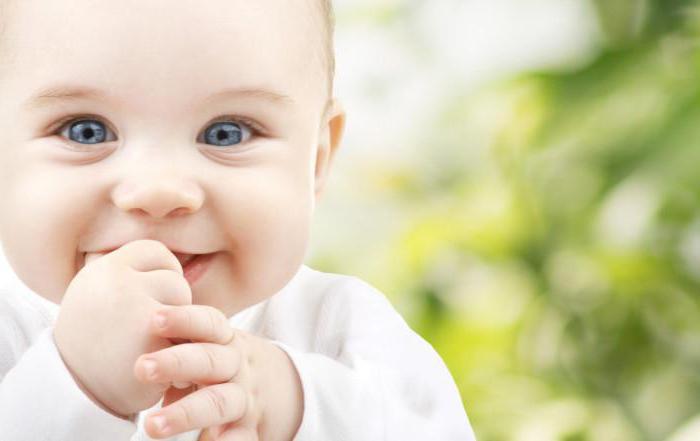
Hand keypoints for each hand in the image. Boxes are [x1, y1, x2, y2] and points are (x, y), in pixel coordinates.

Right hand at [53, 240, 191, 416]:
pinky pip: (187, 338)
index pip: (155, 252)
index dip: (161, 272)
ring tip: (147, 344)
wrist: (73, 392)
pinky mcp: (155, 343)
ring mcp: (138, 312)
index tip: (151, 295)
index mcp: (104, 269)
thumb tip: (179, 261)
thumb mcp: (98, 293)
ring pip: (185, 308)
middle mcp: (118, 285)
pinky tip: (153, 363)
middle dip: (170, 305)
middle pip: (175, 281)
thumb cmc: (93, 339)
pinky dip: (177, 353)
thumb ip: (132, 274)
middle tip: (145, 329)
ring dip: (178, 328)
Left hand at [135, 304, 302, 440]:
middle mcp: (236, 366)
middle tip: (142, 368)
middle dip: (176, 363)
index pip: (209, 324)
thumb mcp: (207, 344)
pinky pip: (241, 438)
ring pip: (218, 402)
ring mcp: (243, 398)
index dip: (184, 319)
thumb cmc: (217, 361)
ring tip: (152, 426)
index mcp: (225, 340)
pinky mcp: (247, 428)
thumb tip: (130, 337)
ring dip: (186, 412)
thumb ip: (180, 341)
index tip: (154, 319)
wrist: (271, 385)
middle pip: (210, 361)